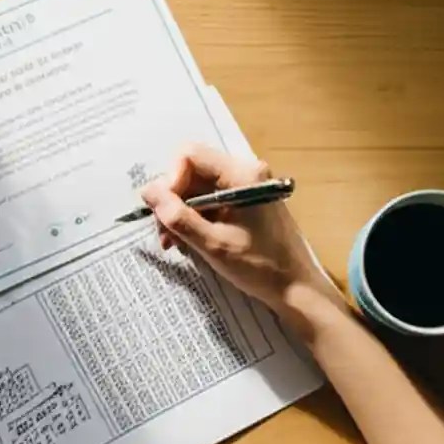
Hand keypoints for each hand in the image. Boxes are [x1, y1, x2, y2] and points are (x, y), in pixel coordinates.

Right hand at [140, 144, 345, 318]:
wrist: (295, 287)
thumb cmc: (259, 266)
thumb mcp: (213, 244)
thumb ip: (178, 217)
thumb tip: (147, 191)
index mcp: (242, 174)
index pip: (190, 156)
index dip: (170, 180)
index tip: (164, 211)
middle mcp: (244, 171)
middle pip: (192, 171)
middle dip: (172, 200)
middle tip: (164, 233)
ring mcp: (245, 186)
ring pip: (197, 187)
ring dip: (181, 212)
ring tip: (173, 242)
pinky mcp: (244, 201)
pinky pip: (210, 200)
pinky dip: (195, 218)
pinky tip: (188, 240)